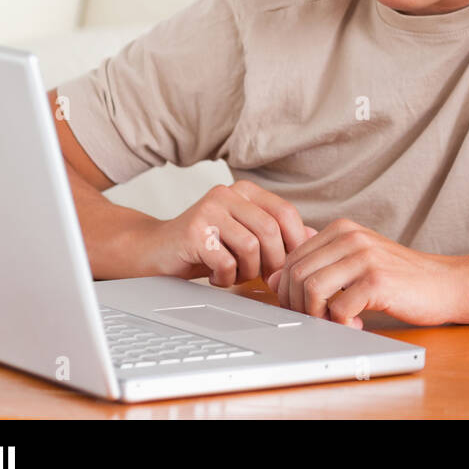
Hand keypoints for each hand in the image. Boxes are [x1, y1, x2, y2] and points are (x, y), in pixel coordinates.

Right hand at [138, 179, 314, 286]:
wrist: (155, 251)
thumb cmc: (206, 246)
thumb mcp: (246, 235)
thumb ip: (278, 232)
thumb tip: (313, 237)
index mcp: (245, 191)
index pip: (286, 212)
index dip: (294, 243)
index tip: (290, 265)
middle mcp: (227, 194)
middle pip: (272, 230)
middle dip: (274, 262)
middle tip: (265, 277)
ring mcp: (208, 211)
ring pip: (251, 247)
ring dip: (248, 271)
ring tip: (236, 274)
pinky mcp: (193, 233)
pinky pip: (227, 262)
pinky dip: (227, 277)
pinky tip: (217, 276)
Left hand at [266, 218, 464, 327]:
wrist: (445, 283)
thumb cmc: (400, 276)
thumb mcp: (357, 260)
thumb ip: (320, 263)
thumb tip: (273, 278)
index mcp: (341, 229)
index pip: (291, 259)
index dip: (288, 289)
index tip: (305, 307)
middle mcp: (351, 237)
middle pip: (296, 275)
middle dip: (298, 304)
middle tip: (317, 319)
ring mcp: (365, 257)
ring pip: (312, 290)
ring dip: (317, 315)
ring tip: (335, 322)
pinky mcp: (377, 281)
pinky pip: (338, 309)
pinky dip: (341, 324)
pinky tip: (356, 324)